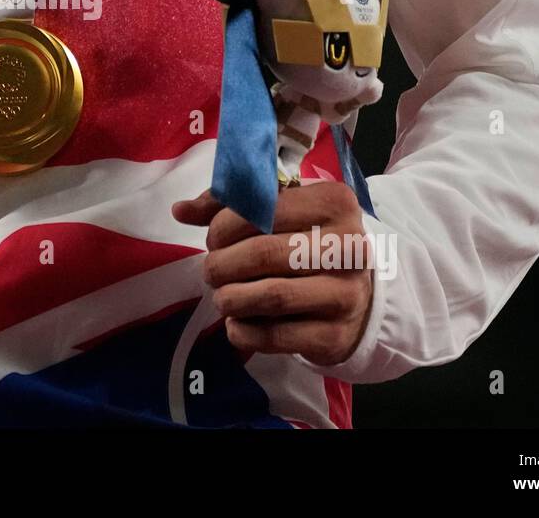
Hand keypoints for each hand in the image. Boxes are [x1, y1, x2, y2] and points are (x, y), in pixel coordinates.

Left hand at [172, 182, 373, 365]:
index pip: (266, 208)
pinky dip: (243, 331)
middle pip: (264, 254)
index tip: (213, 238)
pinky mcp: (334, 336)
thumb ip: (229, 206)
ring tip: (222, 296)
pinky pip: (275, 336)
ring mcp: (345, 294)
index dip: (225, 224)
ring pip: (270, 296)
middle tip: (211, 270)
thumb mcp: (280, 213)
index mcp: (335, 203)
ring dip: (230, 298)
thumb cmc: (308, 244)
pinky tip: (237, 322)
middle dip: (222, 264)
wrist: (359, 298)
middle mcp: (349, 247)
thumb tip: (179, 210)